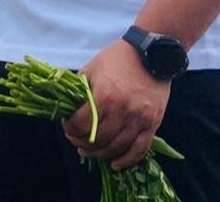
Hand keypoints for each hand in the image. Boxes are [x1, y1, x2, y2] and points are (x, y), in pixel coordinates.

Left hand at [62, 39, 168, 169]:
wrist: (150, 54)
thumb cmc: (117, 59)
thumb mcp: (91, 69)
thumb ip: (80, 90)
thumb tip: (66, 107)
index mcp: (104, 96)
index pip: (81, 124)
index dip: (69, 128)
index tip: (66, 125)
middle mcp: (122, 111)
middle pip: (97, 139)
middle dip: (81, 142)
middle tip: (75, 141)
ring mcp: (140, 119)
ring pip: (116, 147)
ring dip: (100, 154)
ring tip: (89, 152)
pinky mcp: (153, 124)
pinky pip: (140, 149)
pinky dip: (127, 160)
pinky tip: (115, 164)